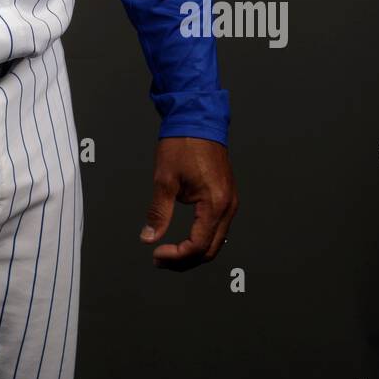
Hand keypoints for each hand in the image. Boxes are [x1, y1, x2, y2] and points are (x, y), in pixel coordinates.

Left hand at [139, 137, 238, 270]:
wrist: (198, 119)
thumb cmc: (183, 144)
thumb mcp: (165, 180)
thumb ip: (158, 212)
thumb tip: (148, 237)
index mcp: (215, 204)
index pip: (198, 245)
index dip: (177, 256)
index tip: (157, 254)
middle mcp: (228, 206)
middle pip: (210, 249)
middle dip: (185, 259)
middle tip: (160, 259)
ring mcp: (230, 201)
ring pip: (216, 241)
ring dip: (193, 250)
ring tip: (169, 251)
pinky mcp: (227, 196)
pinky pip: (218, 227)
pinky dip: (202, 237)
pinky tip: (184, 236)